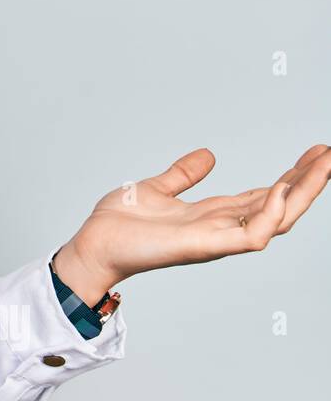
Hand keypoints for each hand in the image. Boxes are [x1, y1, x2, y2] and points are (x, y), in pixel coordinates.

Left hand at [54, 144, 330, 303]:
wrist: (93, 245)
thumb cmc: (119, 224)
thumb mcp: (157, 188)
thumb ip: (184, 174)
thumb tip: (209, 155)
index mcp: (212, 214)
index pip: (264, 195)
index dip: (291, 177)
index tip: (314, 154)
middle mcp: (220, 228)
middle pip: (278, 206)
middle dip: (307, 181)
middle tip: (328, 154)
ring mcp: (215, 239)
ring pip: (276, 220)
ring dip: (301, 194)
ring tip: (321, 164)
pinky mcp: (203, 247)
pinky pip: (250, 236)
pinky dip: (267, 215)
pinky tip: (277, 188)